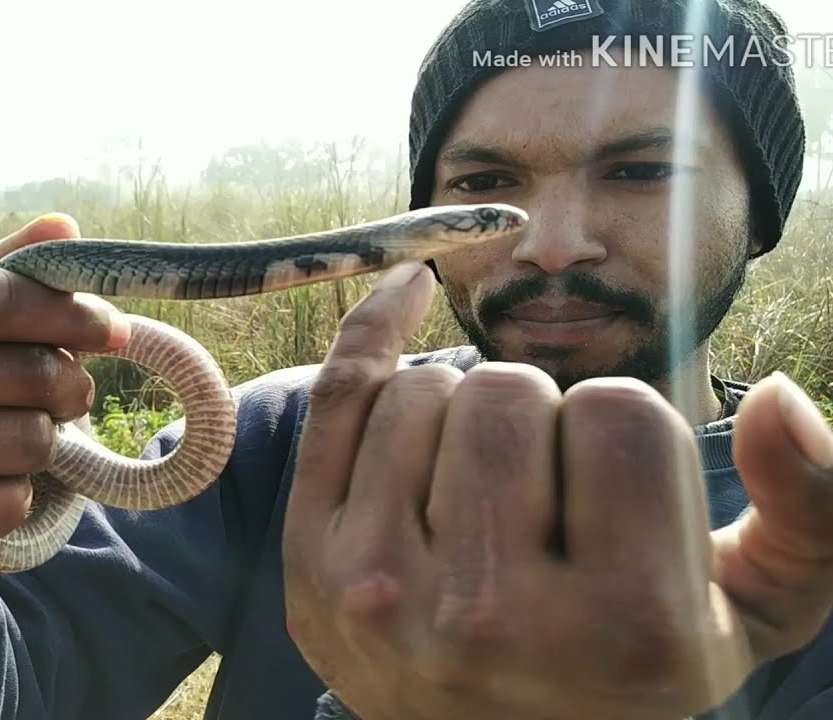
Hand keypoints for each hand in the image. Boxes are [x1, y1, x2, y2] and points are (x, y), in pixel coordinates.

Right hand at [0, 214, 129, 581]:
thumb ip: (2, 272)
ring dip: (43, 440)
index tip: (113, 328)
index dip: (65, 312)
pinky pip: (2, 504)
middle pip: (13, 372)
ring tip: (28, 435)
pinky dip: (16, 495)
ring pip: (19, 440)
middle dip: (67, 382)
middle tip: (76, 392)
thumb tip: (63, 226)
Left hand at [281, 261, 832, 719]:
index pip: (622, 413)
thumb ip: (809, 511)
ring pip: (425, 387)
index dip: (623, 431)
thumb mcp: (751, 615)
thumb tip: (780, 400)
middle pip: (509, 390)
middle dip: (539, 417)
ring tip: (484, 484)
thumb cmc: (623, 670)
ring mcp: (385, 590)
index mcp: (624, 627)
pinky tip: (407, 294)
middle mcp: (492, 615)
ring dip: (464, 410)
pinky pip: (340, 396)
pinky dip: (376, 330)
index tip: (612, 491)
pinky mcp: (314, 566)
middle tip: (543, 488)